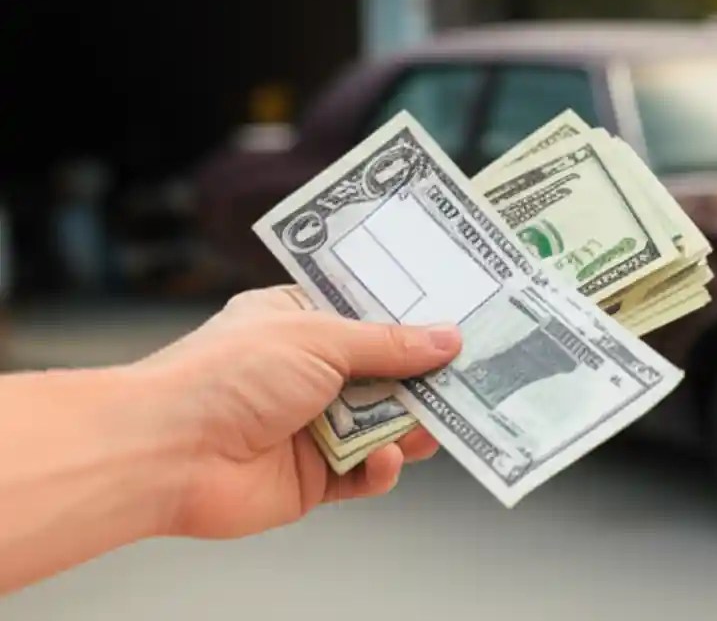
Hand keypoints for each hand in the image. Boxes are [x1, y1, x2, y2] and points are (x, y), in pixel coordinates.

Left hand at [136, 285, 460, 538]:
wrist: (168, 452)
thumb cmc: (227, 375)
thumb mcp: (320, 338)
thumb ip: (390, 344)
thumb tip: (447, 339)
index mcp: (302, 322)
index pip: (372, 316)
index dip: (415, 320)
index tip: (462, 319)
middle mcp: (308, 373)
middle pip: (388, 375)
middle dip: (425, 380)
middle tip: (470, 379)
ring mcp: (311, 426)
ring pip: (384, 426)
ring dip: (409, 426)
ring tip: (432, 425)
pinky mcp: (312, 478)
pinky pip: (365, 474)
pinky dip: (381, 468)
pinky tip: (384, 458)